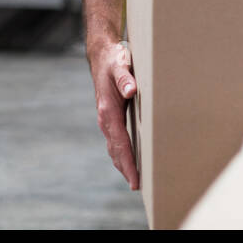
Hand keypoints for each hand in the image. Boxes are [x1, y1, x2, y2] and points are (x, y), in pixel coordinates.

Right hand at [89, 38, 138, 189]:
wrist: (103, 55)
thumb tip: (131, 90)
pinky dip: (123, 153)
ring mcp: (107, 119)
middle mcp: (106, 119)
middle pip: (116, 151)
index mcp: (108, 111)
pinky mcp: (111, 116)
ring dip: (124, 164)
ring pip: (115, 147)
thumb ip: (126, 77)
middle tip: (139, 187)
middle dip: (126, 169)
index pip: (120, 143)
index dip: (128, 162)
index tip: (135, 179)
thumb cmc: (115, 60)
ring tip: (135, 180)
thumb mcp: (121, 64)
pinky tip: (131, 159)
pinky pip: (117, 140)